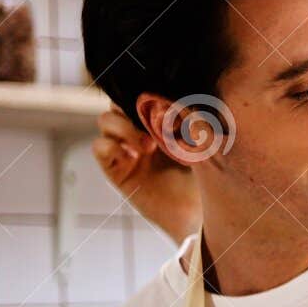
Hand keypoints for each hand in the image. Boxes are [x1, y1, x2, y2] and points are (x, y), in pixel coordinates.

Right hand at [92, 106, 200, 243]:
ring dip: (124, 127)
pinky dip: (111, 146)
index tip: (163, 103)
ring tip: (148, 146)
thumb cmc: (207, 178)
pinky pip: (99, 147)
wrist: (199, 214)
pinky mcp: (117, 170)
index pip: (141, 94)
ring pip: (106, 120)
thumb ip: (191, 118)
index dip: (144, 92)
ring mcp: (126, 150)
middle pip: (119, 101)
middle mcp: (140, 133)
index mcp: (160, 121)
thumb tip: (181, 97)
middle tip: (155, 125)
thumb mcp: (203, 142)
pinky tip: (134, 157)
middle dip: (132, 107)